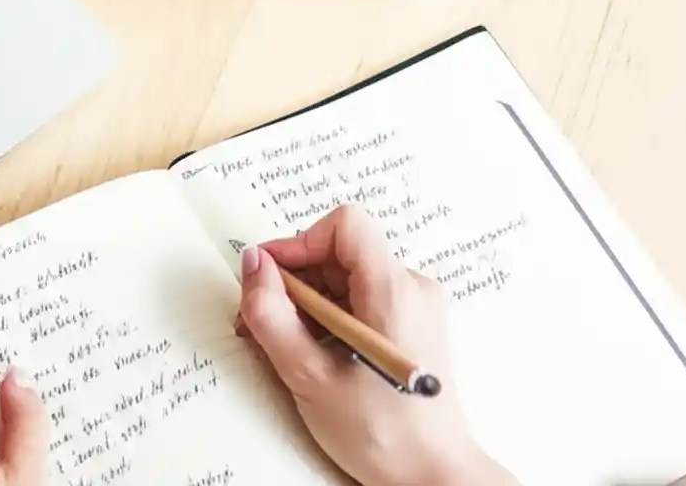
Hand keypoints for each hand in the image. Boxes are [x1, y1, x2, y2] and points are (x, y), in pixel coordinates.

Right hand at [237, 205, 517, 485]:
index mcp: (393, 291)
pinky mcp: (411, 325)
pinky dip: (329, 317)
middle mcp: (411, 288)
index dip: (299, 242)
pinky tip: (313, 353)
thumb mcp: (309, 375)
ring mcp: (415, 306)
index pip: (344, 225)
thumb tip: (252, 264)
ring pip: (347, 277)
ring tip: (284, 345)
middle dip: (294, 280)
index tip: (269, 277)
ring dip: (308, 302)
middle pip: (340, 252)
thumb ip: (272, 314)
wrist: (433, 476)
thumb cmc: (382, 434)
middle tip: (261, 321)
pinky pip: (361, 299)